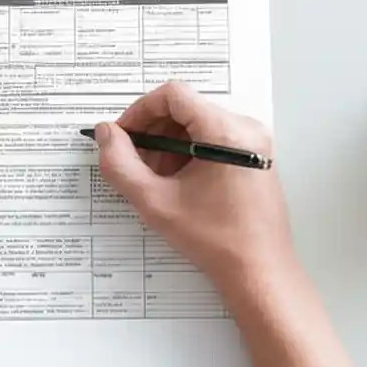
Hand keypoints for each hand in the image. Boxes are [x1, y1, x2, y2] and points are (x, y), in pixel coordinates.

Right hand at [94, 82, 291, 280]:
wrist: (260, 272)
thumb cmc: (215, 240)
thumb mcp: (155, 202)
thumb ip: (121, 164)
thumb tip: (106, 133)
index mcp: (225, 132)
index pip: (173, 94)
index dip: (140, 110)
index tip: (123, 136)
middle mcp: (245, 128)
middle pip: (185, 108)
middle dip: (153, 132)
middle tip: (135, 163)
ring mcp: (255, 141)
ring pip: (197, 123)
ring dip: (169, 144)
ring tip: (157, 179)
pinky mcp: (256, 155)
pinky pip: (214, 138)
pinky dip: (189, 152)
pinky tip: (178, 184)